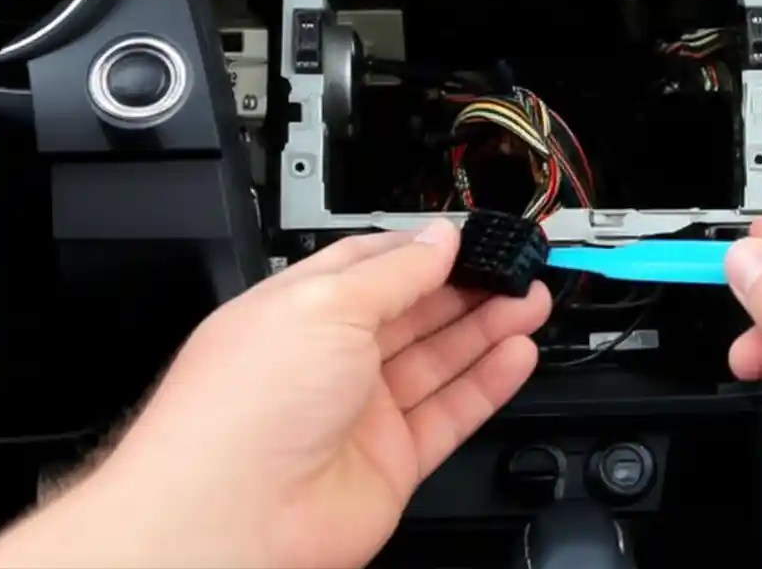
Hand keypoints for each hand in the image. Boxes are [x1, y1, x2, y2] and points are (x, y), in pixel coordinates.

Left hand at [0, 221, 550, 567]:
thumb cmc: (240, 412)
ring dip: (486, 330)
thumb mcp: (324, 306)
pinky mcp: (389, 461)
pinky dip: (487, 385)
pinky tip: (514, 356)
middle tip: (515, 270)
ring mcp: (360, 413)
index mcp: (299, 310)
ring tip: (529, 303)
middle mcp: (328, 361)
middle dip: (466, 288)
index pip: (371, 267)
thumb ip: (392, 272)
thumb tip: (437, 240)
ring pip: (438, 362)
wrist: (232, 521)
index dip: (424, 251)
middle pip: (413, 313)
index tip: (472, 239)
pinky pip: (450, 414)